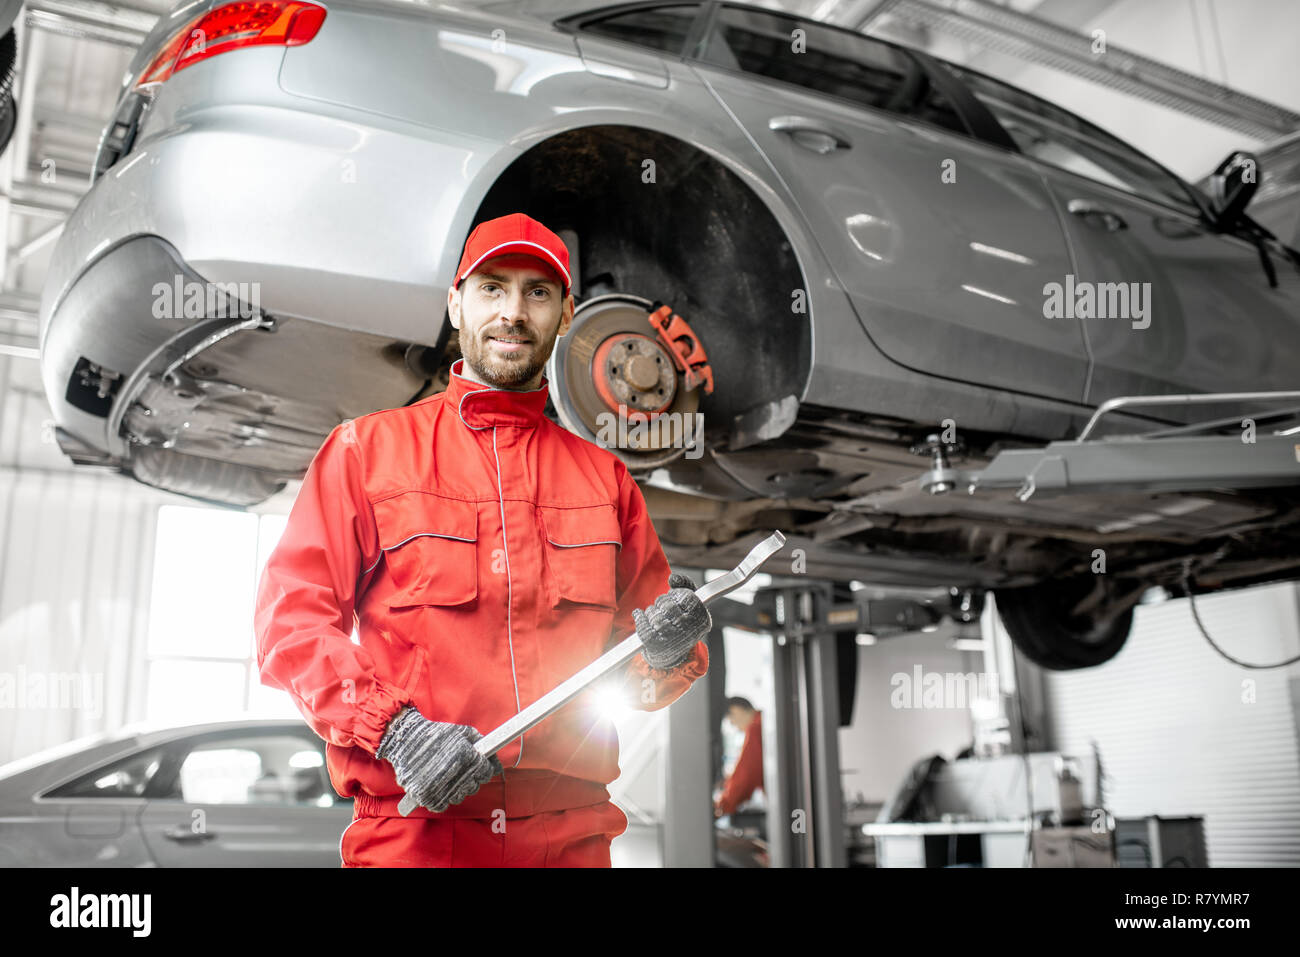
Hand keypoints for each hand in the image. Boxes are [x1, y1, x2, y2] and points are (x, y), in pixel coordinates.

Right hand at [376, 707, 502, 812]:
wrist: (404, 739)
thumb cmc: (435, 734)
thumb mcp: (461, 731)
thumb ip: (481, 742)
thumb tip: (495, 758)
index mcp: (464, 754)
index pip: (486, 772)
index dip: (485, 769)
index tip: (479, 767)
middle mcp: (452, 771)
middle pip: (474, 786)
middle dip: (472, 779)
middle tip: (461, 771)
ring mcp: (438, 785)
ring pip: (459, 797)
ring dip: (457, 789)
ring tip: (448, 777)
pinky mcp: (424, 795)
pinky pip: (441, 805)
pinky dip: (441, 799)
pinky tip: (439, 788)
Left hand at [632, 572, 711, 669]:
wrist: (672, 654)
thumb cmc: (681, 624)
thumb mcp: (689, 603)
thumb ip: (685, 585)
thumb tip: (673, 578)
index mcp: (702, 619)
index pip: (687, 596)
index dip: (676, 595)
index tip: (674, 599)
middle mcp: (689, 631)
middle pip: (668, 605)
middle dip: (662, 603)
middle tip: (662, 609)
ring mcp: (671, 639)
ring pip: (654, 614)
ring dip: (651, 612)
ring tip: (655, 617)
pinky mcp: (655, 645)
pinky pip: (643, 624)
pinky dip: (639, 617)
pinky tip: (640, 616)